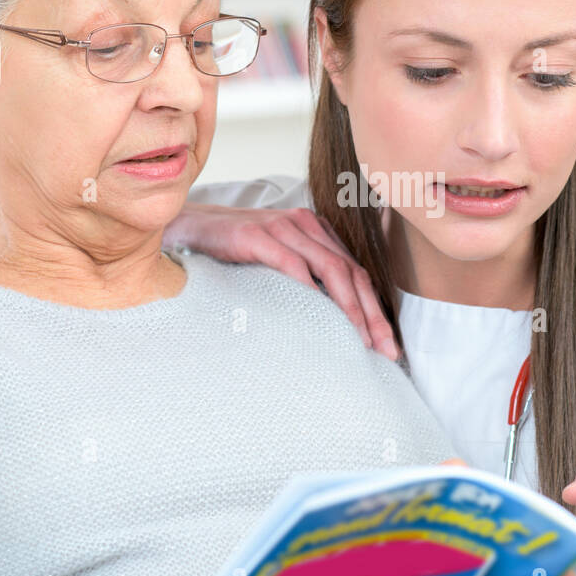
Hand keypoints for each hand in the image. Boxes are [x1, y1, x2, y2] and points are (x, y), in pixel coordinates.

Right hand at [165, 204, 398, 359]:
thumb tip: (332, 324)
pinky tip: (321, 316)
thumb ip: (305, 279)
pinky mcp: (255, 234)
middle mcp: (305, 225)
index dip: (376, 310)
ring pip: (330, 268)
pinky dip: (309, 289)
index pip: (356, 273)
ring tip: (360, 341)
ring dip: (349, 308)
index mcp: (316, 232)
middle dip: (372, 315)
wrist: (186, 226)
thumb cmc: (233, 252)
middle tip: (386, 351)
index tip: (389, 345)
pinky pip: (291, 264)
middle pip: (351, 272)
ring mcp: (281, 227)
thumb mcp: (277, 262)